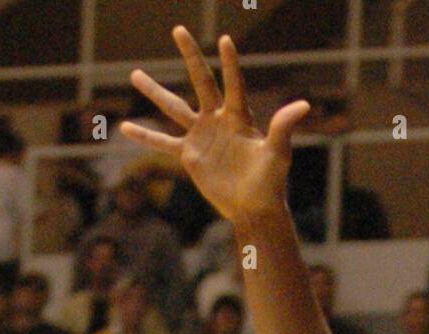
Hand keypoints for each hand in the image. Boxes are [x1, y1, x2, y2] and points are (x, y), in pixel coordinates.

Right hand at [121, 26, 310, 225]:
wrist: (254, 208)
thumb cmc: (271, 182)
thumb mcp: (278, 153)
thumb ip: (284, 126)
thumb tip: (303, 104)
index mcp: (240, 116)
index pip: (233, 83)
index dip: (230, 63)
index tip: (225, 40)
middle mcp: (218, 120)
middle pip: (201, 81)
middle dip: (190, 55)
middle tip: (178, 29)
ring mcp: (202, 136)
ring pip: (174, 108)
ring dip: (154, 91)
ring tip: (135, 74)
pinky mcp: (190, 156)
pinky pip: (163, 143)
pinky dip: (145, 136)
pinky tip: (125, 127)